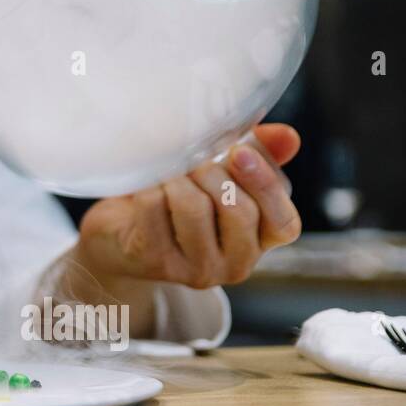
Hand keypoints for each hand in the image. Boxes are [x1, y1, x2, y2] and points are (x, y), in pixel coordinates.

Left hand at [75, 124, 302, 293]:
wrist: (119, 237)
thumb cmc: (176, 204)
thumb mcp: (221, 179)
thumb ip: (258, 157)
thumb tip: (287, 136)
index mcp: (260, 242)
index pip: (283, 222)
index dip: (266, 184)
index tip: (240, 151)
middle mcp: (235, 264)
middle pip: (239, 210)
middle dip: (213, 172)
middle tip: (192, 158)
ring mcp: (194, 269)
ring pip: (194, 207)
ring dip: (178, 176)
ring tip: (168, 171)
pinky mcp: (154, 261)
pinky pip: (154, 206)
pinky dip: (149, 184)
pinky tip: (145, 184)